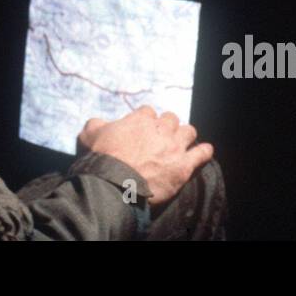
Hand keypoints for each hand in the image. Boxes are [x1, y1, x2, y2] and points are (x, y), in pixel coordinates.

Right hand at [77, 105, 213, 206]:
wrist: (115, 184)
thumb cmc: (103, 158)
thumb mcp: (90, 135)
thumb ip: (96, 124)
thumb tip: (99, 123)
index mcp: (140, 119)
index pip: (148, 111)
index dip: (145, 120)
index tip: (141, 128)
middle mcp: (160, 129)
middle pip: (171, 119)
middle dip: (166, 125)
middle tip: (161, 136)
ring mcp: (174, 147)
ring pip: (188, 132)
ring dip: (185, 135)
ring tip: (182, 142)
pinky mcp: (183, 166)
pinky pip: (201, 154)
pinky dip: (204, 152)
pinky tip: (205, 151)